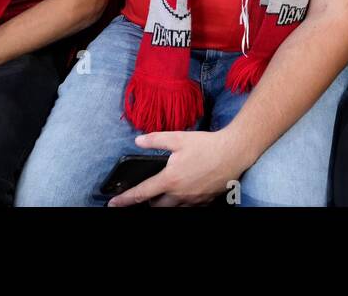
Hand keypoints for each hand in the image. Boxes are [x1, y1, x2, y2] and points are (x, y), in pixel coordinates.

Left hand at [108, 130, 246, 206]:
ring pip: (172, 209)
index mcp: (170, 179)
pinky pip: (188, 207)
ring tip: (166, 193)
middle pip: (156, 206)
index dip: (125, 200)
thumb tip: (138, 140)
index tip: (113, 203)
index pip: (141, 193)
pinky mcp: (204, 201)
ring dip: (165, 203)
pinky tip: (186, 192)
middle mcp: (179, 194)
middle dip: (148, 202)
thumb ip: (157, 140)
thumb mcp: (179, 138)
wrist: (234, 152)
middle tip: (147, 194)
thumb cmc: (207, 145)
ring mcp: (192, 200)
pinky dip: (183, 203)